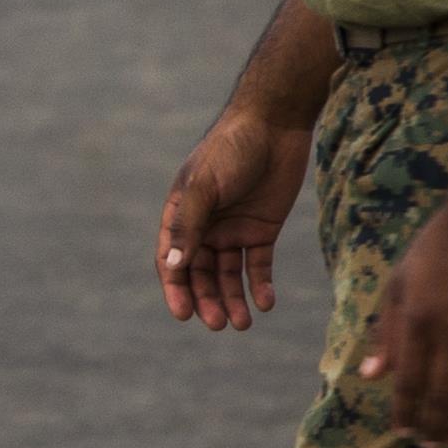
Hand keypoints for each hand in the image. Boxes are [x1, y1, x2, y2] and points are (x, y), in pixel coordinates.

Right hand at [158, 110, 314, 331]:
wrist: (275, 124)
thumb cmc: (232, 149)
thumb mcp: (205, 186)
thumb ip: (189, 226)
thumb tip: (172, 265)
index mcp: (181, 215)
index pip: (172, 261)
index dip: (176, 289)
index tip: (184, 315)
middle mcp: (205, 227)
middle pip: (202, 274)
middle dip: (208, 300)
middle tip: (218, 324)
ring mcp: (234, 229)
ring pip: (229, 274)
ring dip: (234, 299)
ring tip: (243, 323)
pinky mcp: (263, 229)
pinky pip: (259, 264)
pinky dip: (261, 284)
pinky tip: (266, 302)